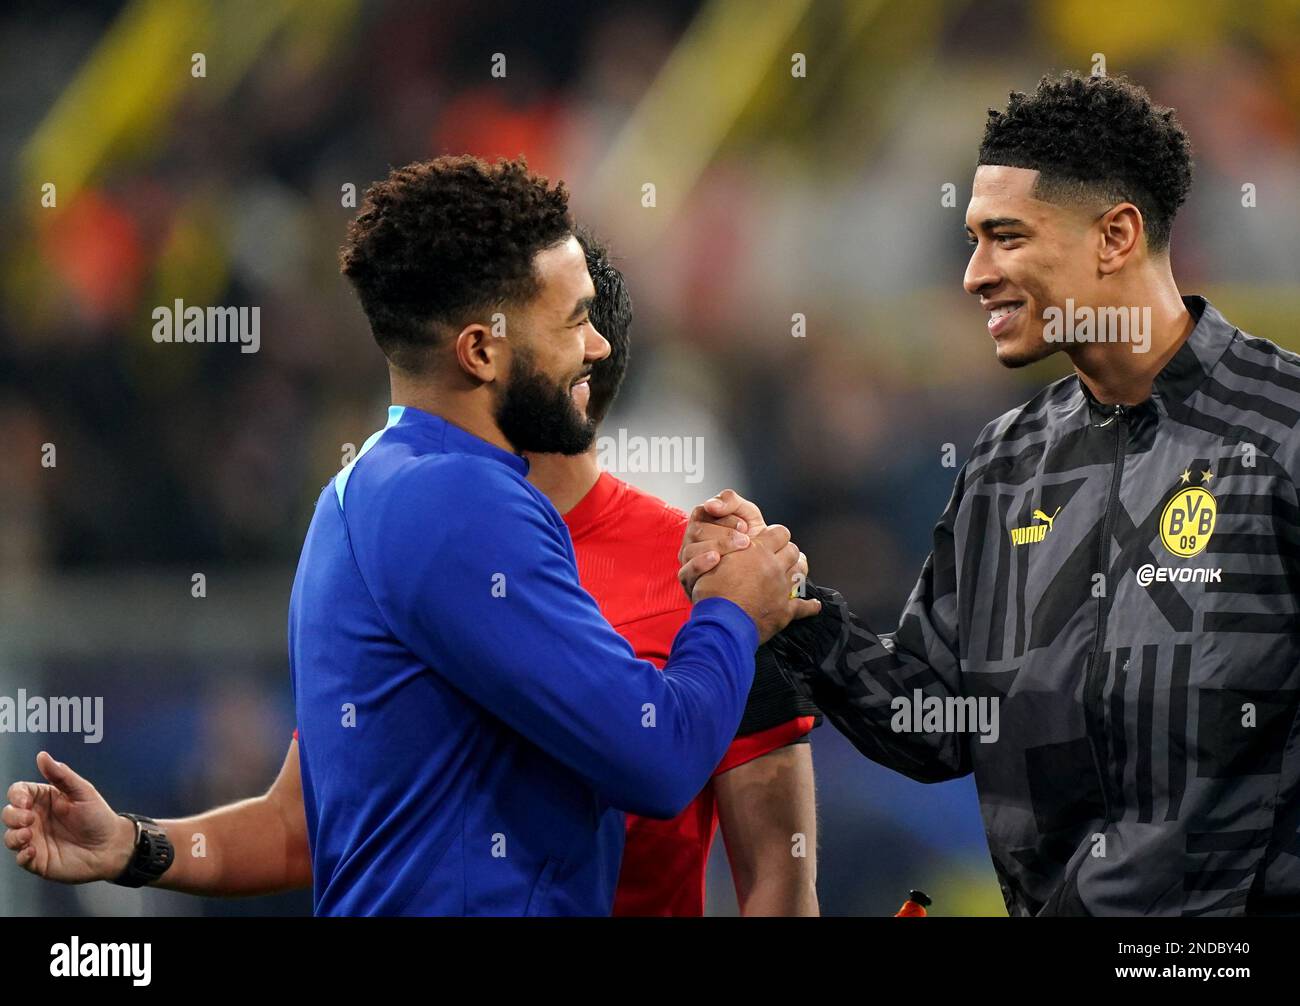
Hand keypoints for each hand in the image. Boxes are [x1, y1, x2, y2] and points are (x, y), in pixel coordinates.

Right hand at [3, 751, 135, 882]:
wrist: (111, 846)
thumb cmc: (99, 817)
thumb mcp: (83, 791)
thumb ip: (61, 775)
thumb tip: (42, 756)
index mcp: (45, 800)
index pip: (19, 792)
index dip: (17, 795)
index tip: (26, 801)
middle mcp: (37, 819)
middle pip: (9, 813)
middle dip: (13, 815)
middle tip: (29, 819)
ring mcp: (36, 840)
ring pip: (10, 836)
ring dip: (14, 836)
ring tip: (28, 835)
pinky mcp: (38, 860)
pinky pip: (20, 859)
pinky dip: (21, 855)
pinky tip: (32, 851)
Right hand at [683, 498, 819, 641]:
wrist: (721, 623)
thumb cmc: (713, 593)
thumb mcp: (714, 560)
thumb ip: (728, 548)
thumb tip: (737, 541)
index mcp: (758, 551)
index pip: (779, 532)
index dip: (777, 534)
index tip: (772, 537)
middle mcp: (774, 567)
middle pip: (792, 550)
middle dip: (787, 550)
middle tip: (780, 554)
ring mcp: (782, 589)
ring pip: (800, 572)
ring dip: (798, 570)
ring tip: (794, 570)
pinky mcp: (785, 611)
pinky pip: (803, 606)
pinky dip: (810, 606)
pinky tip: (814, 605)